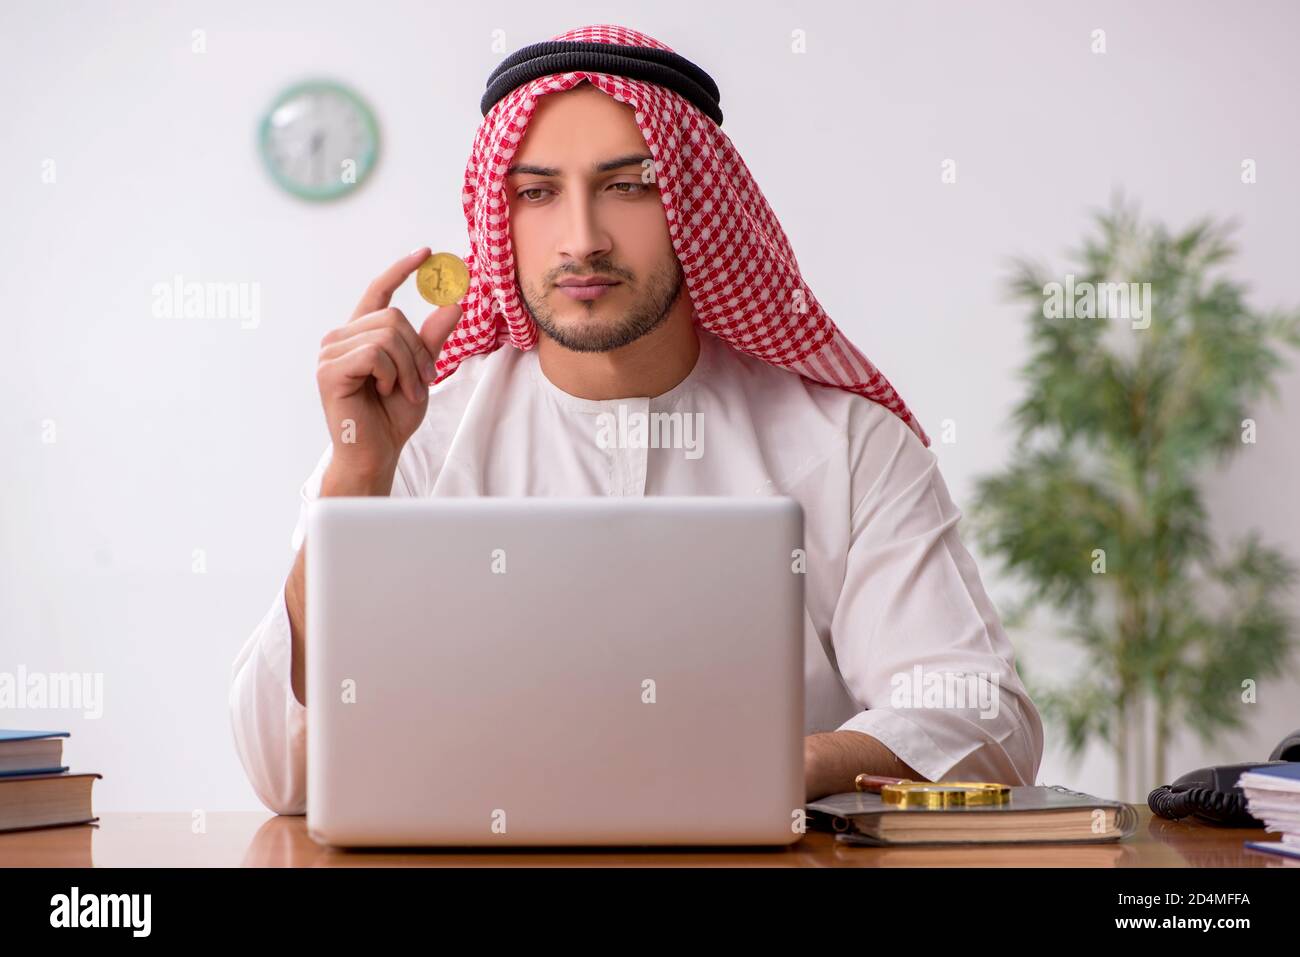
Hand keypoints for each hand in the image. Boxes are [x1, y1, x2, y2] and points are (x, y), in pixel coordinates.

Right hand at [316, 247, 462, 482]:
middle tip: (422, 380)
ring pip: (387, 335)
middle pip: (394, 317)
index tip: (425, 253)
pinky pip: (375, 354)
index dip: (400, 270)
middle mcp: (340, 338)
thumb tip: (454, 302)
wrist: (378, 452)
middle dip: (417, 350)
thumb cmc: (393, 416)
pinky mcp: (329, 370)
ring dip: (407, 367)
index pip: (378, 291)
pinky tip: (383, 391)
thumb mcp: (421, 370)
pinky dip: (390, 374)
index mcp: (360, 335)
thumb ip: (432, 338)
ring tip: (402, 391)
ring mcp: (330, 352)